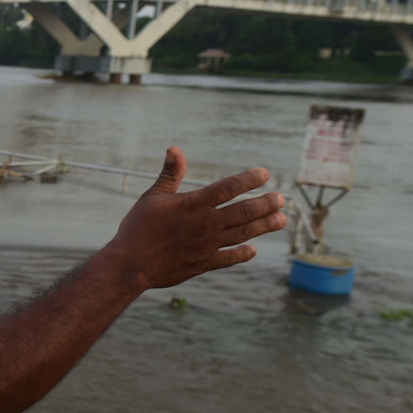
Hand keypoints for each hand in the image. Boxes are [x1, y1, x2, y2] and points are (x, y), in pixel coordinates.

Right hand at [106, 146, 284, 289]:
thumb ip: (170, 174)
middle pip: (243, 212)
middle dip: (265, 204)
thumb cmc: (138, 227)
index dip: (248, 180)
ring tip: (281, 220)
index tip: (264, 174)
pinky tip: (253, 249)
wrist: (130, 264)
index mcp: (193, 204)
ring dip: (264, 226)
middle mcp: (205, 224)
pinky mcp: (203, 263)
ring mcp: (206, 245)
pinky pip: (229, 258)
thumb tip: (175, 148)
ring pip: (243, 233)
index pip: (228, 188)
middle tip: (282, 199)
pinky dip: (243, 253)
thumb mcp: (153, 196)